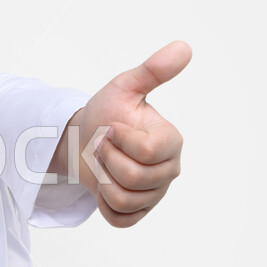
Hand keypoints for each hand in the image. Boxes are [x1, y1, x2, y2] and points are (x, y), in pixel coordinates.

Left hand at [75, 40, 190, 226]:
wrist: (82, 140)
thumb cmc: (106, 113)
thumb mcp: (124, 88)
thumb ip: (152, 71)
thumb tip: (184, 47)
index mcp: (171, 141)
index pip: (146, 151)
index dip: (118, 140)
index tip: (110, 127)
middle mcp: (169, 169)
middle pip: (133, 177)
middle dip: (106, 159)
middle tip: (102, 146)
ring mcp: (155, 193)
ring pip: (125, 200)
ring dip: (102, 180)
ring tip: (103, 164)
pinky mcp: (139, 211)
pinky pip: (120, 219)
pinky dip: (104, 204)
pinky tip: (104, 185)